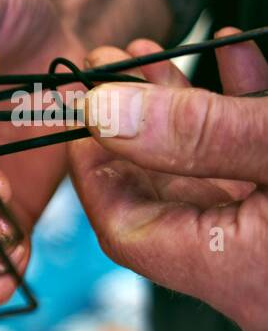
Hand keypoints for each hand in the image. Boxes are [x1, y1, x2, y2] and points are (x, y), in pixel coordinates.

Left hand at [69, 30, 267, 330]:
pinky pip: (257, 166)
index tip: (82, 106)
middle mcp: (252, 274)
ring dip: (188, 110)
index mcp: (235, 275)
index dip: (93, 166)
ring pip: (213, 176)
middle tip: (112, 61)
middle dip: (136, 122)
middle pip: (165, 197)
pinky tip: (235, 58)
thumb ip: (197, 135)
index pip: (124, 229)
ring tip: (156, 55)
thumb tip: (100, 114)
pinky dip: (241, 114)